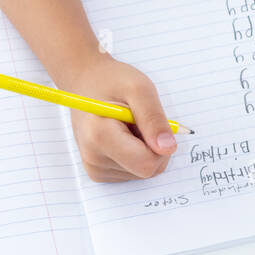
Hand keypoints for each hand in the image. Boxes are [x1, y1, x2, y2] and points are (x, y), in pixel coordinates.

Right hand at [61, 51, 177, 182]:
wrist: (86, 82)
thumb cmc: (112, 81)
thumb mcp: (139, 89)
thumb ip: (153, 119)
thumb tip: (168, 149)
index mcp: (99, 137)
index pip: (147, 164)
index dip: (159, 144)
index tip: (150, 122)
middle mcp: (93, 159)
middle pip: (146, 171)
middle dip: (153, 146)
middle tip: (138, 120)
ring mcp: (95, 169)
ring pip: (142, 172)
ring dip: (144, 148)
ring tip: (127, 125)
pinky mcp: (99, 173)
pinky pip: (133, 171)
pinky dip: (136, 154)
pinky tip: (123, 135)